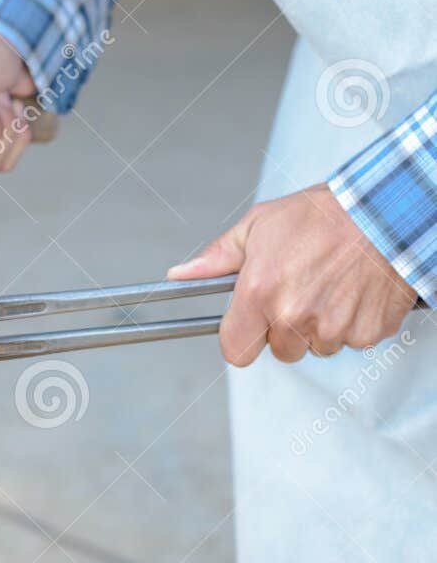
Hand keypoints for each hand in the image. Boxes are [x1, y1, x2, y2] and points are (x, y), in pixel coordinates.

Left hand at [167, 183, 415, 365]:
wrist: (382, 212)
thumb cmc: (319, 215)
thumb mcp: (258, 226)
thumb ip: (218, 258)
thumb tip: (179, 275)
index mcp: (260, 292)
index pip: (235, 350)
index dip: (241, 337)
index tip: (248, 324)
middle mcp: (294, 316)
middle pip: (280, 351)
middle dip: (284, 327)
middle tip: (298, 289)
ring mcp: (333, 329)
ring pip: (317, 347)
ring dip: (319, 326)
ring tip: (328, 284)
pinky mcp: (368, 333)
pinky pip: (351, 342)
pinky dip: (352, 323)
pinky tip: (352, 290)